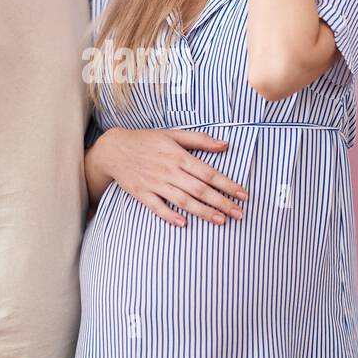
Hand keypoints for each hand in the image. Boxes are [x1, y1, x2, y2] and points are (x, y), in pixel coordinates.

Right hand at [88, 127, 247, 226]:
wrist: (114, 149)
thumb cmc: (147, 140)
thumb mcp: (173, 134)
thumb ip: (200, 140)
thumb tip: (225, 145)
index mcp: (178, 155)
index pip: (208, 172)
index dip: (227, 184)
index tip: (243, 194)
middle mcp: (168, 170)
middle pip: (199, 189)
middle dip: (221, 202)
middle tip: (239, 214)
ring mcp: (154, 183)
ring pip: (182, 200)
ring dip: (202, 211)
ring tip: (221, 221)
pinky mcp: (141, 193)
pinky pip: (157, 207)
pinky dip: (169, 215)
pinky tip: (183, 224)